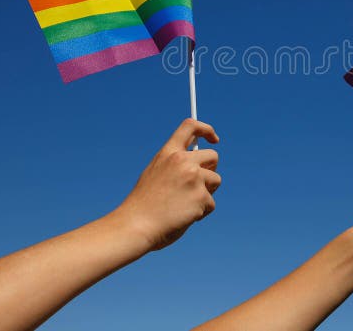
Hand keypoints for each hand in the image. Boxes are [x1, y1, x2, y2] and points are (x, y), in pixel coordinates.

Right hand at [111, 119, 220, 250]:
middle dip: (211, 169)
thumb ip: (174, 165)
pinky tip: (184, 216)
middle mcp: (183, 161)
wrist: (136, 225)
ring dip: (207, 193)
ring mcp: (194, 177)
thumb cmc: (144, 205)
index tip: (214, 139)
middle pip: (213, 156)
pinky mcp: (201, 196)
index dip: (206, 129)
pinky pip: (211, 203)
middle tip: (200, 184)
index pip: (190, 126)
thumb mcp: (155, 174)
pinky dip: (201, 212)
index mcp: (168, 153)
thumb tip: (198, 163)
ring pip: (216, 180)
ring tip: (186, 204)